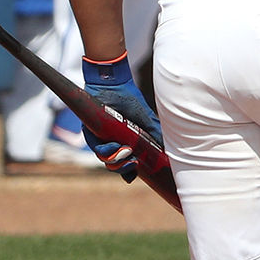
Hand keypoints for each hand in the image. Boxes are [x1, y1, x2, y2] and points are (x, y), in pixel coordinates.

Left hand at [81, 53, 162, 182]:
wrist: (114, 85)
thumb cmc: (130, 100)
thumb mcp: (146, 120)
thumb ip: (155, 134)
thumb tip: (170, 150)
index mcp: (124, 141)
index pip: (125, 162)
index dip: (130, 171)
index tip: (138, 173)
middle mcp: (111, 142)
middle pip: (114, 165)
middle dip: (123, 168)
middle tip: (134, 162)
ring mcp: (100, 138)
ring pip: (105, 159)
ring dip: (116, 160)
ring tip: (127, 152)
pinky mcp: (90, 133)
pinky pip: (97, 149)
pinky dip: (107, 151)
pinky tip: (117, 146)